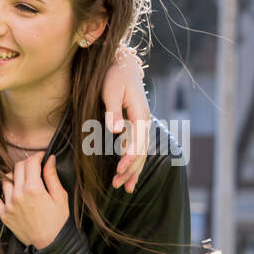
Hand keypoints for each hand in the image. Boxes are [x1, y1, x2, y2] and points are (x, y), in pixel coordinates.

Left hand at [0, 152, 69, 249]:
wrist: (50, 244)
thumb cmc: (58, 222)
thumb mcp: (60, 196)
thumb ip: (52, 176)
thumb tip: (49, 159)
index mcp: (33, 189)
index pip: (30, 163)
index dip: (37, 156)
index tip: (42, 156)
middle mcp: (18, 195)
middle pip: (17, 169)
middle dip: (27, 164)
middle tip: (35, 166)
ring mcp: (9, 205)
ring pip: (6, 180)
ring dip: (14, 175)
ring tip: (23, 177)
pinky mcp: (4, 215)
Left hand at [102, 46, 150, 192]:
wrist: (122, 66)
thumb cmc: (114, 77)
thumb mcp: (110, 91)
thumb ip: (112, 111)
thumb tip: (116, 130)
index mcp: (140, 114)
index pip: (138, 140)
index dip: (130, 157)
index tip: (119, 170)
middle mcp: (144, 122)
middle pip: (141, 151)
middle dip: (130, 170)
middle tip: (117, 185)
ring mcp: (140, 126)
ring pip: (140, 153)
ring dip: (132, 170)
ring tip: (123, 188)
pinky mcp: (134, 127)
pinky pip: (135, 149)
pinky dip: (131, 162)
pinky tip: (126, 176)